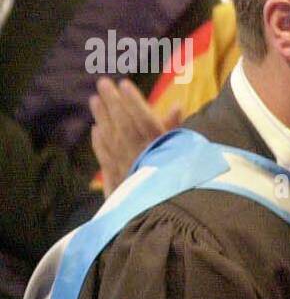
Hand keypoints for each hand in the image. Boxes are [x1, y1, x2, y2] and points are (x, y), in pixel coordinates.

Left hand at [90, 77, 180, 194]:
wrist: (164, 215)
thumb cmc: (180, 180)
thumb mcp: (186, 154)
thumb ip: (178, 130)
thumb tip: (177, 105)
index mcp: (158, 146)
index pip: (143, 117)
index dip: (133, 100)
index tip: (124, 83)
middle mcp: (138, 152)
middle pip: (122, 123)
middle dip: (112, 102)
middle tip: (102, 82)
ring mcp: (124, 165)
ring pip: (110, 136)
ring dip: (102, 117)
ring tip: (94, 99)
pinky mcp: (116, 179)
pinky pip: (105, 157)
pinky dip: (99, 142)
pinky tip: (95, 130)